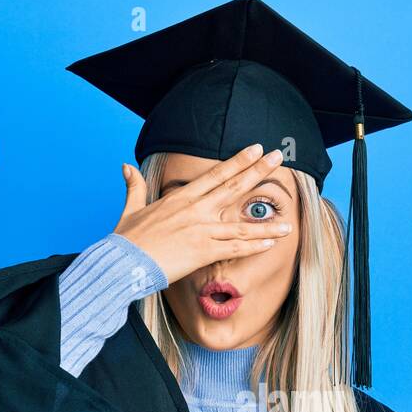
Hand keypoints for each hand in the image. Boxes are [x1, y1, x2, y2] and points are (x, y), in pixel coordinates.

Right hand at [112, 143, 291, 285]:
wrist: (122, 262)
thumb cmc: (126, 239)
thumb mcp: (130, 209)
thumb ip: (134, 187)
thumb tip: (126, 167)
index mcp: (180, 197)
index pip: (216, 174)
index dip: (238, 161)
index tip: (256, 149)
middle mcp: (195, 210)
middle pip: (234, 187)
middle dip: (259, 171)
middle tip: (279, 158)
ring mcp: (201, 231)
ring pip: (241, 224)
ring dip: (266, 223)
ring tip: (288, 221)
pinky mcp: (203, 252)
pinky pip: (235, 249)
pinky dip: (255, 246)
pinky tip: (272, 242)